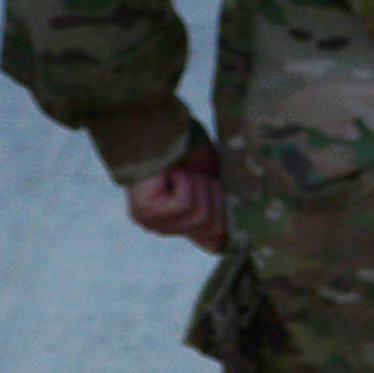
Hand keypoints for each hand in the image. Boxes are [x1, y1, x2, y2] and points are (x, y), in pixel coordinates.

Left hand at [126, 136, 228, 253]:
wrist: (160, 127)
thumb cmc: (187, 148)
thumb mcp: (214, 180)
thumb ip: (221, 208)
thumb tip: (225, 242)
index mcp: (183, 223)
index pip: (214, 244)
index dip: (228, 225)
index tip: (229, 201)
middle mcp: (166, 228)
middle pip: (213, 228)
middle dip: (213, 194)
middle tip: (196, 174)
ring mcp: (152, 223)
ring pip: (199, 216)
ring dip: (198, 185)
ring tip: (180, 171)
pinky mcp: (145, 213)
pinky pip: (184, 204)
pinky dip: (185, 181)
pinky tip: (168, 173)